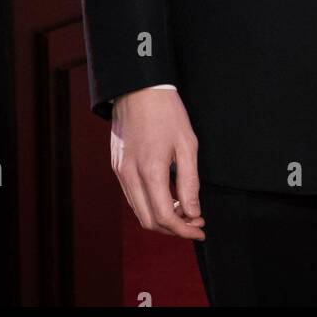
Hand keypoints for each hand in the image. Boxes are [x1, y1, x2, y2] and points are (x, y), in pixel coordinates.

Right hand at [110, 87, 204, 239]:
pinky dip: (149, 203)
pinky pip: (131, 195)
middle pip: (149, 221)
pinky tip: (165, 194)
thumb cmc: (166, 111)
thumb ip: (189, 182)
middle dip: (173, 228)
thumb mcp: (187, 144)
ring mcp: (120, 172)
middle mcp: (130, 176)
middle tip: (194, 221)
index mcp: (150, 171)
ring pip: (138, 210)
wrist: (138, 87)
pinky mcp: (116, 165)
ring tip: (183, 209)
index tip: (200, 228)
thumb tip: (193, 211)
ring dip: (161, 217)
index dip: (184, 229)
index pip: (165, 217)